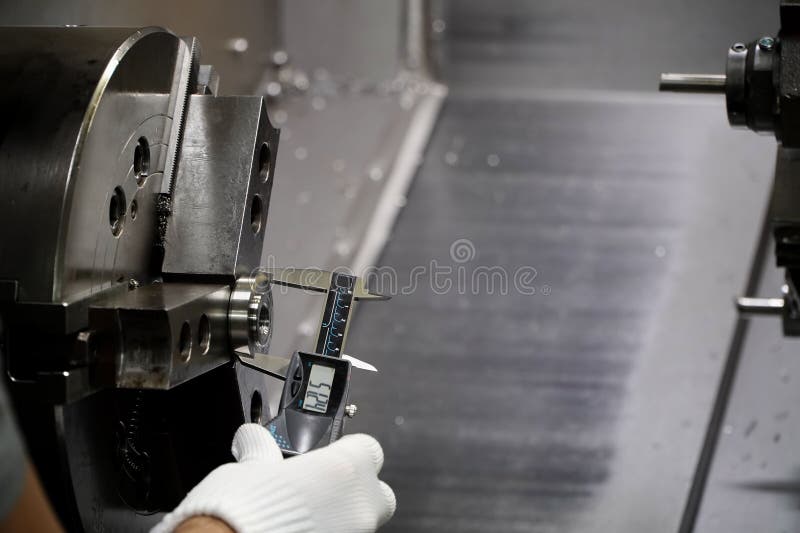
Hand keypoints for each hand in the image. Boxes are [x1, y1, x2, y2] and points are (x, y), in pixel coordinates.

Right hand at [152, 424, 395, 532]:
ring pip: (362, 522)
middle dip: (356, 490)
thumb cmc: (241, 512)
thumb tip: (252, 438)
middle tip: (322, 489)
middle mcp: (358, 506)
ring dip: (341, 516)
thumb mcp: (248, 467)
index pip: (368, 449)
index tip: (330, 454)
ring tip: (306, 515)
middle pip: (376, 492)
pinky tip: (300, 532)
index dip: (348, 450)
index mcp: (343, 469)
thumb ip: (261, 449)